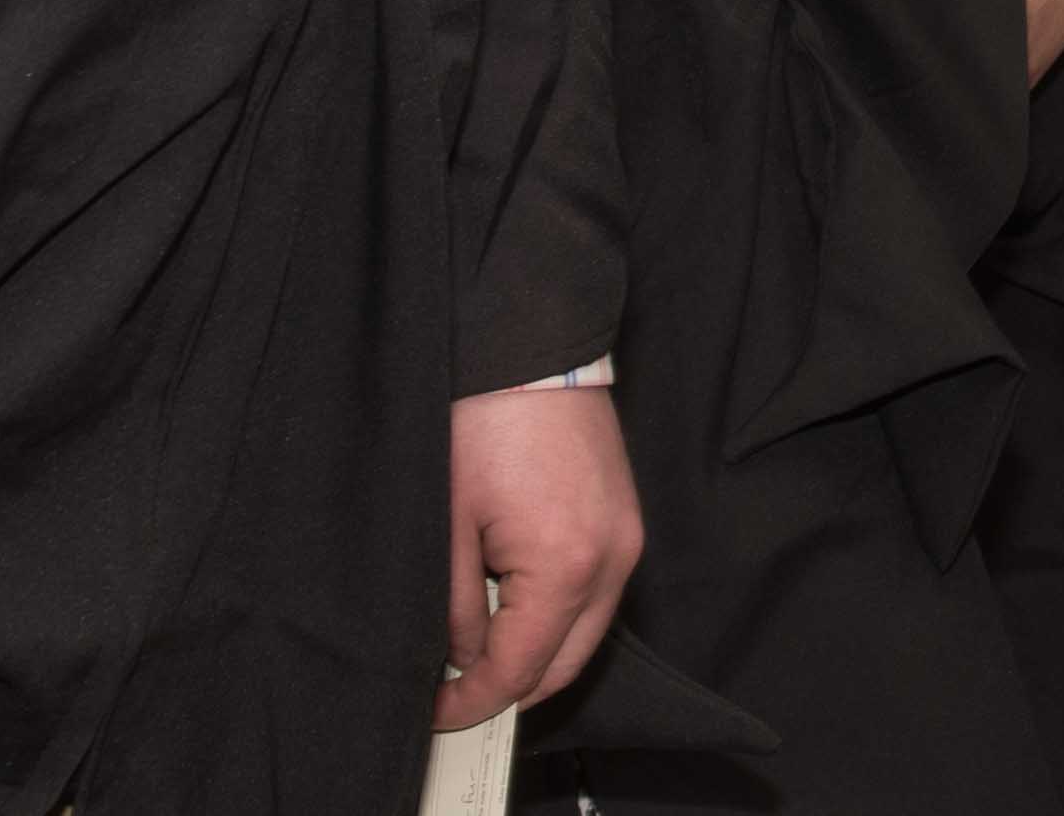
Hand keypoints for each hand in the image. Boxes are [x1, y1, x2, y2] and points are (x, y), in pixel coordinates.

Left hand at [435, 384, 639, 730]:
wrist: (532, 349)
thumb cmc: (484, 422)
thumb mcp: (448, 526)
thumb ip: (453, 610)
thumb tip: (460, 660)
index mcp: (565, 568)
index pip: (519, 670)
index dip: (472, 703)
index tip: (435, 715)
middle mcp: (611, 562)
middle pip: (564, 666)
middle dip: (510, 692)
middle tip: (455, 698)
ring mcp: (627, 541)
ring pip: (585, 635)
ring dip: (536, 656)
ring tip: (478, 655)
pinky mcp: (627, 522)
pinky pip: (596, 596)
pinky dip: (558, 618)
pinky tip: (513, 609)